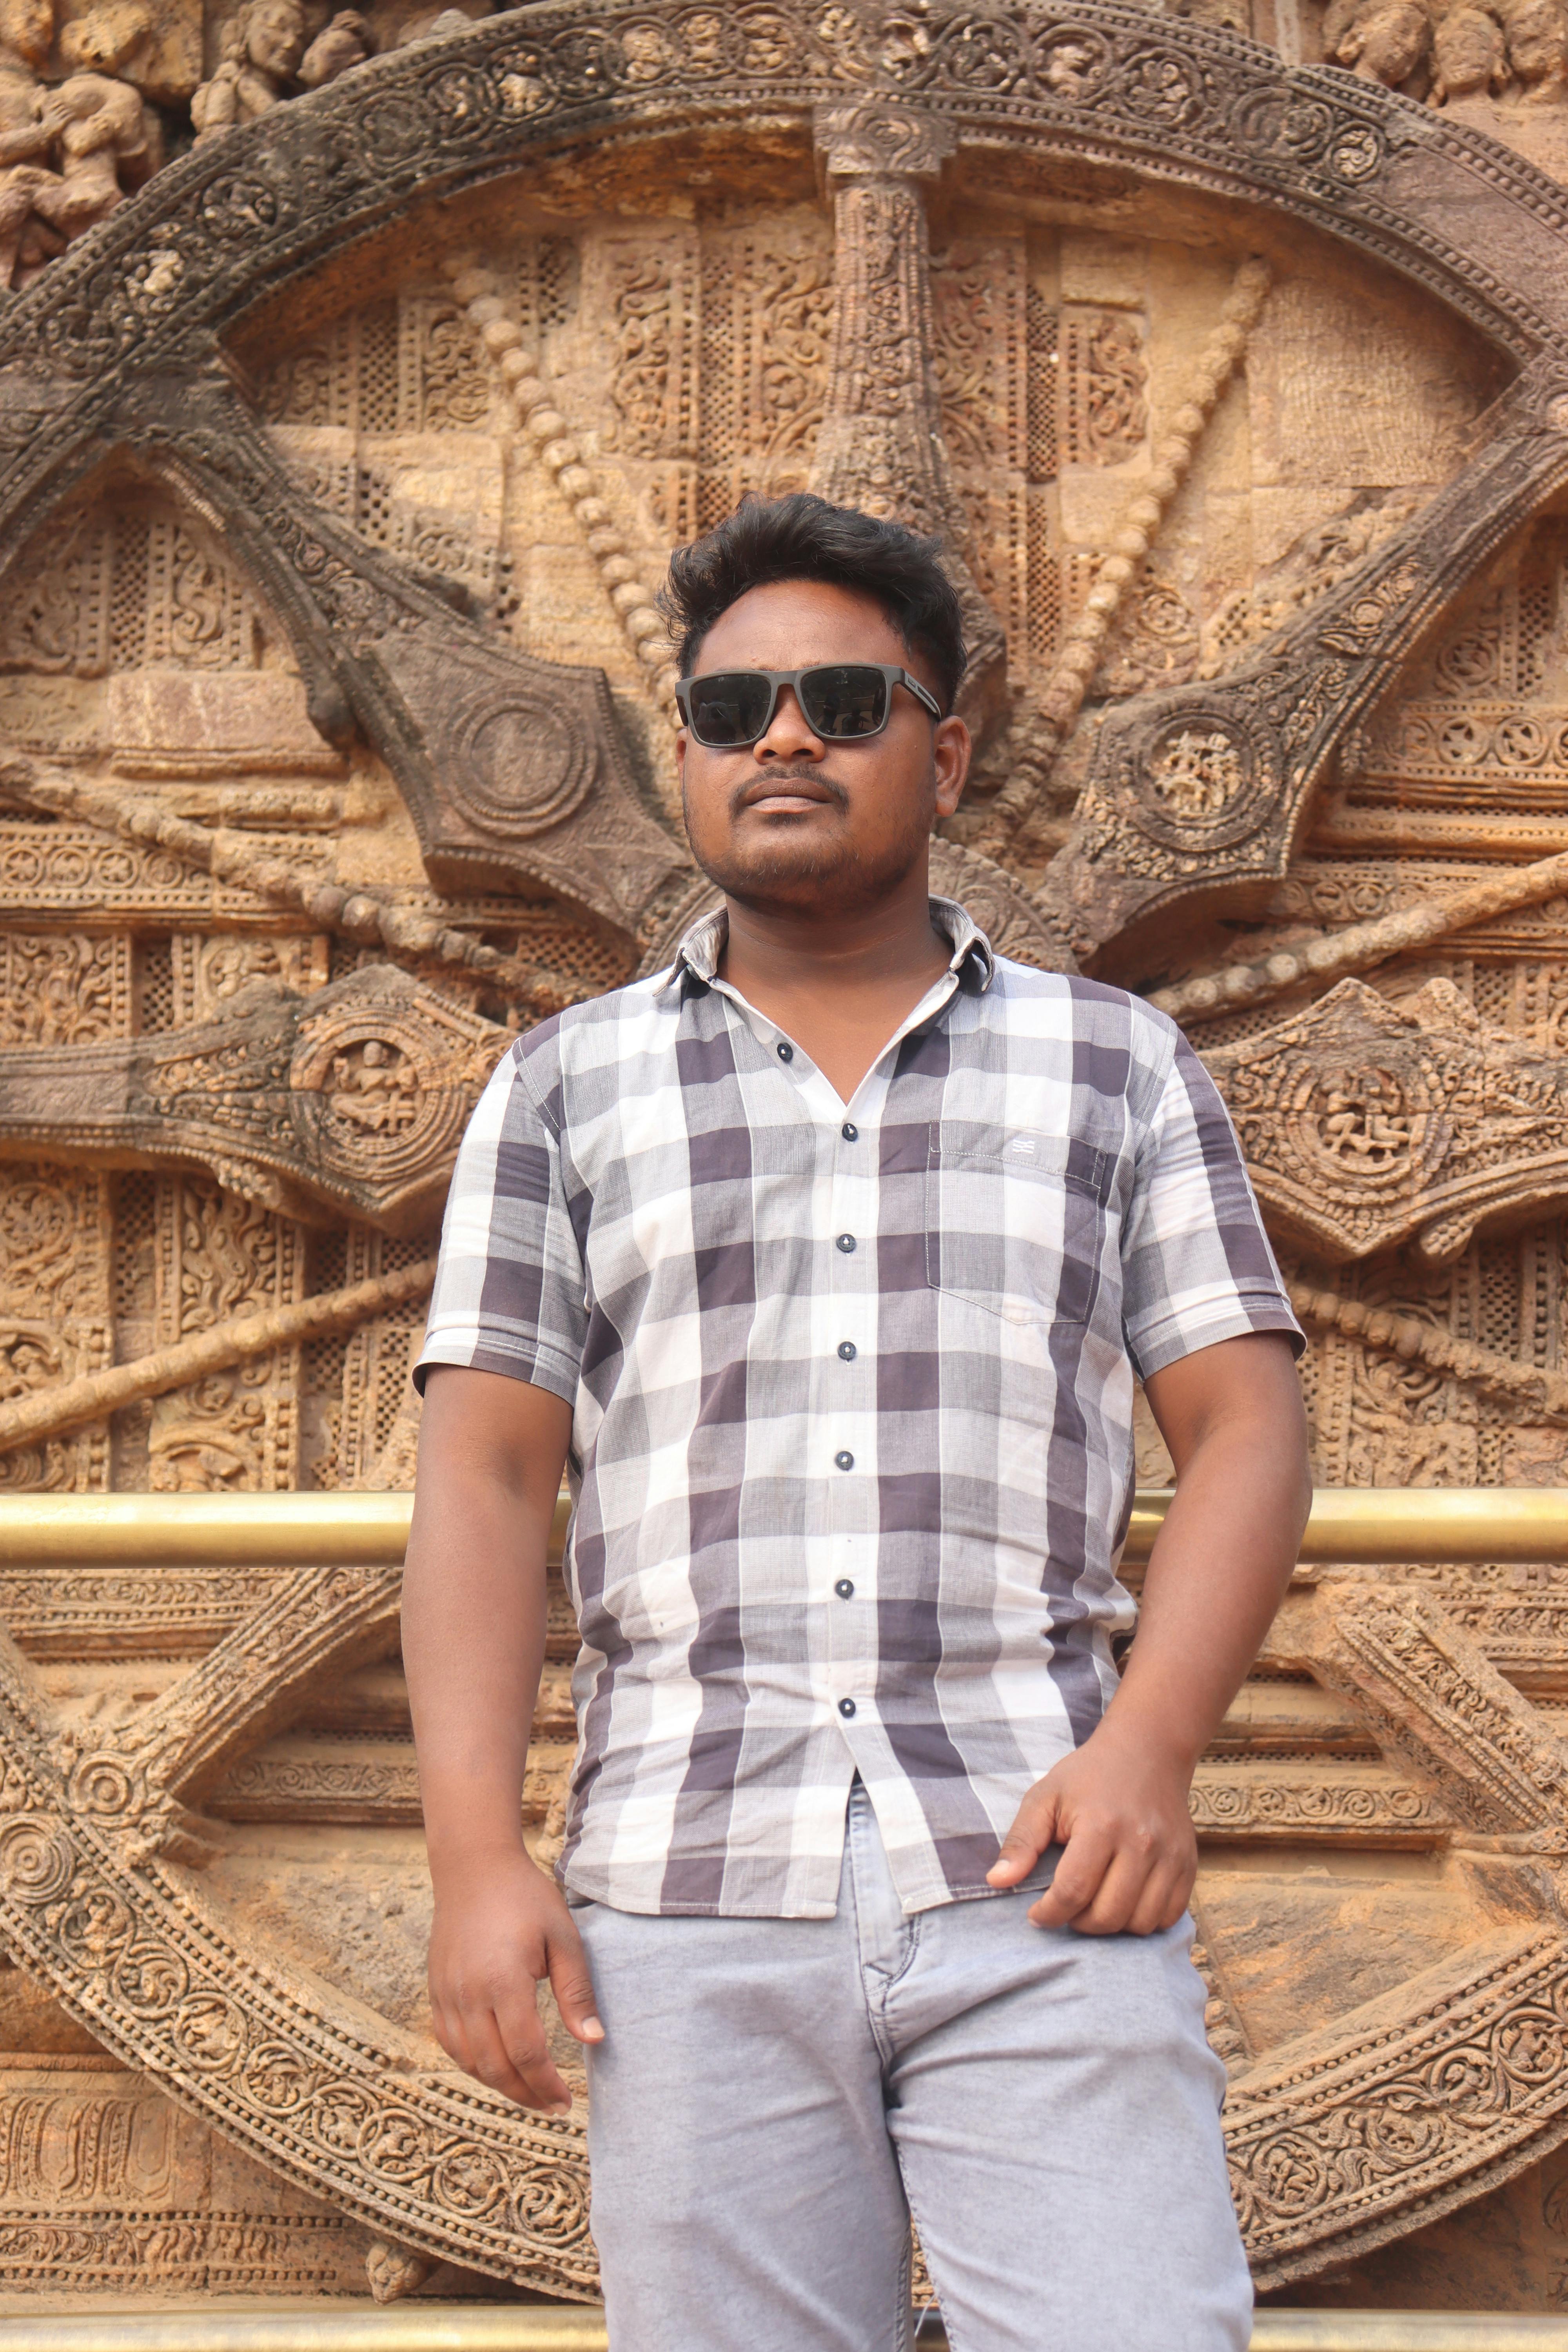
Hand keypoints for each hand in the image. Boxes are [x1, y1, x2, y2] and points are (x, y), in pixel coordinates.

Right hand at [427, 1842, 602, 2111]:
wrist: (474, 1867)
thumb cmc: (526, 1898)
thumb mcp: (563, 1938)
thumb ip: (577, 1992)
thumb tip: (595, 2040)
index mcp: (503, 1982)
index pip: (526, 2053)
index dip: (546, 2085)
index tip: (566, 2101)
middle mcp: (468, 1995)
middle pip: (495, 2067)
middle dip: (525, 2095)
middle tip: (552, 2106)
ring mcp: (447, 1995)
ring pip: (469, 2062)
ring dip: (499, 2084)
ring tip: (529, 2092)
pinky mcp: (436, 1991)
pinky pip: (450, 2044)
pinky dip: (473, 2064)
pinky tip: (496, 2066)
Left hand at [985, 1715, 1197, 1935]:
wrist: (1147, 1752)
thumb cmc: (1088, 1776)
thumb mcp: (1045, 1797)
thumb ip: (1021, 1841)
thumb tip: (996, 1882)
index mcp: (1101, 1825)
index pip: (1073, 1891)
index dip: (1049, 1913)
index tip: (1036, 1914)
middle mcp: (1142, 1843)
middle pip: (1108, 1915)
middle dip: (1078, 1923)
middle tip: (1066, 1908)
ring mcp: (1170, 1856)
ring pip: (1140, 1924)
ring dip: (1112, 1927)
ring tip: (1094, 1906)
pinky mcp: (1188, 1865)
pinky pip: (1169, 1917)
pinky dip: (1144, 1921)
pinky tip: (1124, 1903)